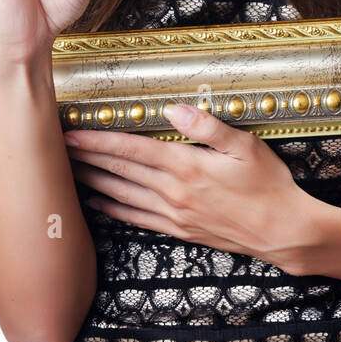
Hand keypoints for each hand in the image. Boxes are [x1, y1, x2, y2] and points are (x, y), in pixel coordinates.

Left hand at [62, 103, 318, 273]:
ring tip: (68, 172)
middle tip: (57, 148)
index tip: (72, 133)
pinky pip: (137, 218)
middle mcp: (173, 192)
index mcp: (186, 166)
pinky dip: (113, 209)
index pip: (131, 149)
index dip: (98, 140)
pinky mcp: (180, 231)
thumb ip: (207, 126)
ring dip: (92, 182)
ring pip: (122, 195)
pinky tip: (98, 202)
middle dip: (86, 158)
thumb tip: (174, 109)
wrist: (283, 232)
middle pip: (119, 170)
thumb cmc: (268, 185)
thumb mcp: (245, 146)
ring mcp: (174, 215)